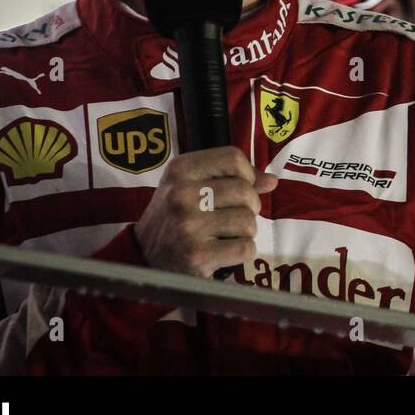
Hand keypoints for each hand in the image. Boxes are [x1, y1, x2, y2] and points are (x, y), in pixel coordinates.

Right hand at [133, 146, 277, 276]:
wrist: (143, 257)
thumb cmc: (174, 216)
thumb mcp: (191, 185)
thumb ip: (231, 177)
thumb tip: (272, 181)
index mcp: (180, 170)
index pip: (233, 158)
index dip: (247, 173)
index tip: (240, 187)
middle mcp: (182, 194)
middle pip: (245, 191)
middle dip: (249, 206)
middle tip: (232, 216)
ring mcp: (188, 225)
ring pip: (248, 221)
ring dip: (245, 231)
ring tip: (224, 234)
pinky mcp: (197, 255)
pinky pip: (246, 248)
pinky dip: (242, 252)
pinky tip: (223, 251)